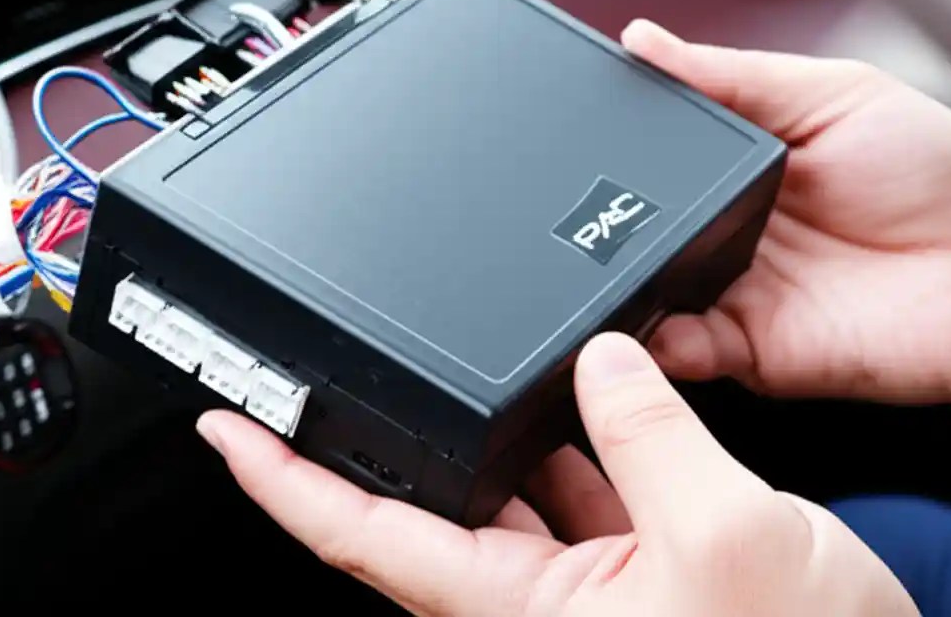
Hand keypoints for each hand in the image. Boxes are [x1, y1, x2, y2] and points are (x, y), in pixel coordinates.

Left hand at [196, 333, 916, 615]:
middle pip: (415, 506)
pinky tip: (573, 395)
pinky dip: (561, 443)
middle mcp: (528, 600)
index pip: (357, 534)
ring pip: (496, 492)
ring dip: (479, 430)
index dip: (278, 478)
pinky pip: (562, 494)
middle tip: (323, 369)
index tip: (222, 427)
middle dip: (370, 437)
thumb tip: (605, 359)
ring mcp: (573, 589)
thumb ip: (650, 434)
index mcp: (516, 607)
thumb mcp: (727, 534)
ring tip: (450, 359)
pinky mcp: (621, 573)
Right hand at [623, 20, 950, 403]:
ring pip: (646, 296)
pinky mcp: (749, 350)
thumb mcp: (831, 92)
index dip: (613, 164)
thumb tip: (644, 42)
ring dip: (622, 289)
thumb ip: (732, 75)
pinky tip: (657, 321)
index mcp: (737, 172)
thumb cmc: (940, 173)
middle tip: (587, 213)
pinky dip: (659, 344)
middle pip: (635, 234)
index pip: (650, 170)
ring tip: (606, 271)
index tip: (582, 150)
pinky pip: (683, 352)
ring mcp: (733, 294)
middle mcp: (724, 234)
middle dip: (605, 228)